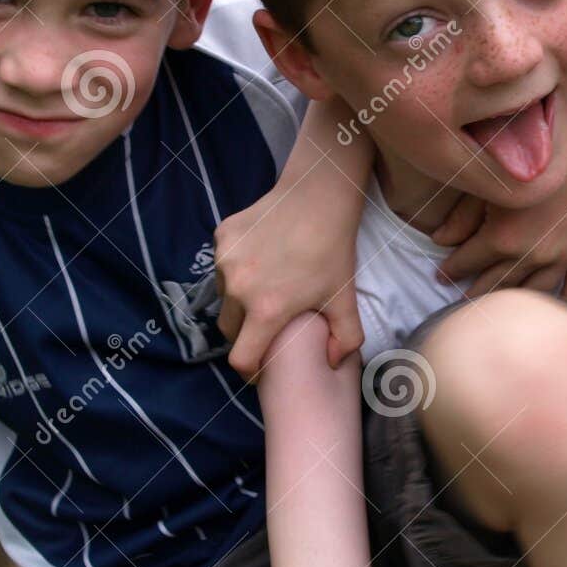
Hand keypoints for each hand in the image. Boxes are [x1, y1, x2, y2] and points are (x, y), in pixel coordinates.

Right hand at [215, 189, 364, 378]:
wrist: (318, 196)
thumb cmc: (333, 251)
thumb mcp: (346, 298)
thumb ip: (346, 338)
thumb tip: (331, 363)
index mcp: (266, 309)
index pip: (241, 358)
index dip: (250, 370)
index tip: (260, 368)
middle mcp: (238, 288)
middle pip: (229, 329)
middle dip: (245, 336)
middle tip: (266, 328)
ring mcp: (224, 260)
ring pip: (224, 296)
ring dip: (239, 301)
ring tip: (265, 291)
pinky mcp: (220, 237)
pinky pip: (222, 266)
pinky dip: (236, 271)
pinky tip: (260, 261)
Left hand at [435, 92, 566, 299]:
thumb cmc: (531, 155)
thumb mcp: (489, 182)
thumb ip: (461, 216)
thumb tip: (438, 241)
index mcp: (503, 238)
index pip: (466, 263)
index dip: (450, 271)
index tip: (441, 277)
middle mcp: (533, 255)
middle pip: (497, 284)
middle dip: (476, 293)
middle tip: (463, 302)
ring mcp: (564, 256)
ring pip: (533, 292)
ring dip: (514, 301)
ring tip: (499, 308)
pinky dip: (565, 302)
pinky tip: (553, 311)